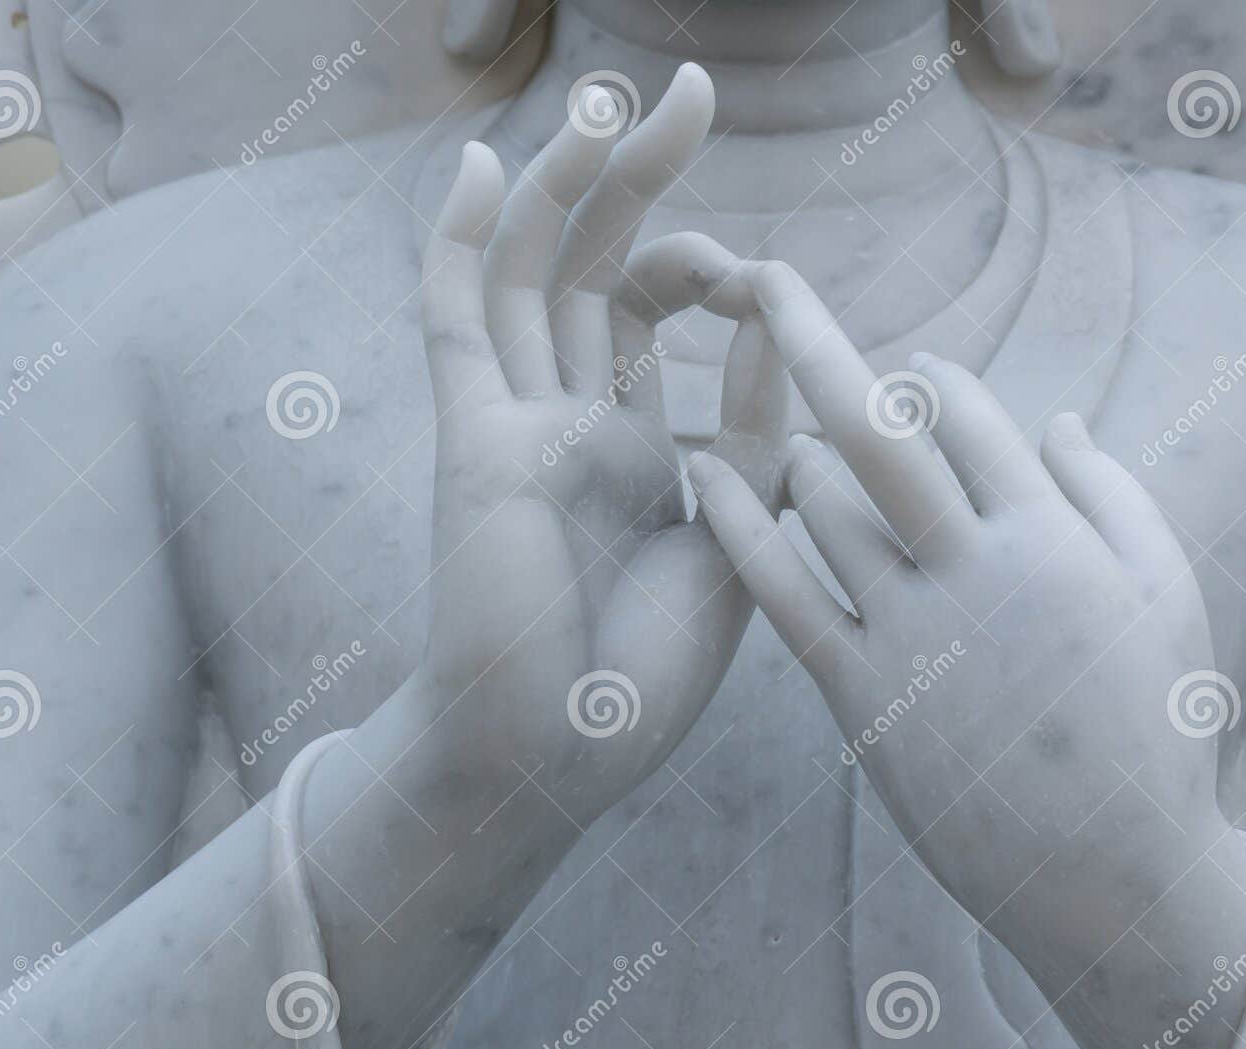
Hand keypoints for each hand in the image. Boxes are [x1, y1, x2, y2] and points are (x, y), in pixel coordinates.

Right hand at [413, 65, 784, 824]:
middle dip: (646, 176)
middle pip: (601, 266)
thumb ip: (759, 438)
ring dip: (570, 181)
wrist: (558, 759)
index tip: (766, 282)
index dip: (714, 269)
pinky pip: (456, 324)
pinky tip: (480, 162)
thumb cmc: (642, 675)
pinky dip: (458, 242)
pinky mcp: (476, 438)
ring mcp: (516, 421)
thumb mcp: (737, 541)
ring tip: (614, 98)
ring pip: (534, 271)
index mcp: (634, 444)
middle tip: (695, 91)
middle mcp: (571, 417)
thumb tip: (789, 332)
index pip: (661, 316)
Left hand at [688, 263, 1241, 1021]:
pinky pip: (783, 595)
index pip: (966, 411)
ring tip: (789, 455)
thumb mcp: (1162, 594)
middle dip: (812, 337)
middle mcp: (976, 567)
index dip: (925, 380)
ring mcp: (914, 632)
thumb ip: (1110, 494)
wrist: (1114, 871)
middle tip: (760, 276)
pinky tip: (704, 477)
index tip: (907, 378)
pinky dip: (740, 530)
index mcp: (1053, 532)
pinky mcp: (864, 698)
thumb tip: (1056, 419)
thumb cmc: (1149, 726)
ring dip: (795, 458)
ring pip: (824, 505)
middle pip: (877, 427)